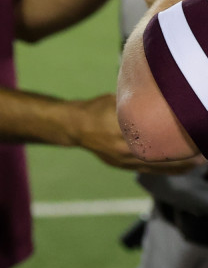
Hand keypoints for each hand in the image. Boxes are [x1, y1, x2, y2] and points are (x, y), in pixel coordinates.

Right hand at [71, 94, 197, 174]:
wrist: (73, 126)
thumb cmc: (97, 108)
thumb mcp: (117, 101)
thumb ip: (137, 104)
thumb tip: (160, 97)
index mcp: (123, 131)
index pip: (156, 140)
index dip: (177, 144)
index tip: (195, 140)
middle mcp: (124, 149)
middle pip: (161, 157)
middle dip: (185, 158)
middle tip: (203, 155)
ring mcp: (123, 161)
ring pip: (157, 167)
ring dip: (179, 166)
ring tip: (198, 163)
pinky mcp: (122, 166)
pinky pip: (149, 170)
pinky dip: (167, 170)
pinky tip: (181, 168)